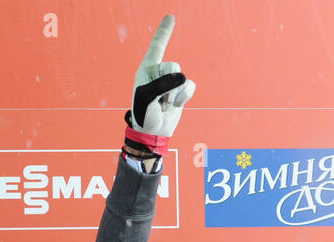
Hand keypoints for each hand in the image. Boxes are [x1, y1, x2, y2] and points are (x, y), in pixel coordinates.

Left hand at [127, 14, 195, 140]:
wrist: (152, 131)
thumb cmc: (143, 113)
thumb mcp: (147, 97)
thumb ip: (163, 84)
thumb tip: (182, 78)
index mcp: (146, 69)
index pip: (157, 46)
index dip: (165, 31)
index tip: (171, 16)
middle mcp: (159, 72)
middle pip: (173, 66)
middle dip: (168, 85)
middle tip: (157, 100)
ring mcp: (171, 81)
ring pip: (182, 77)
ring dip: (174, 94)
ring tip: (163, 104)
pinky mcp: (181, 90)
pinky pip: (190, 86)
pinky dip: (184, 97)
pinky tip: (174, 105)